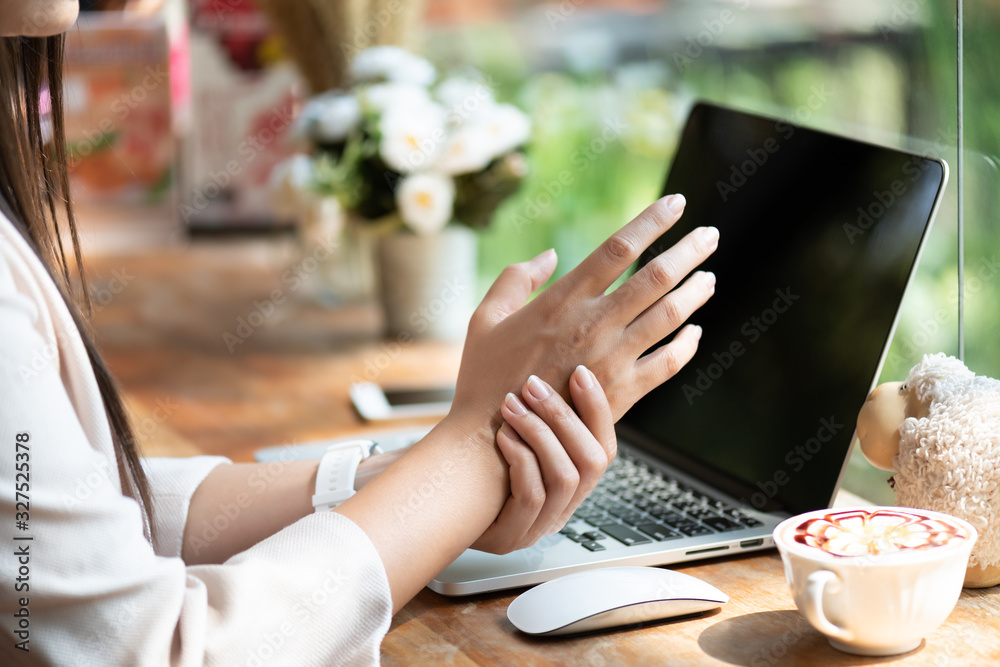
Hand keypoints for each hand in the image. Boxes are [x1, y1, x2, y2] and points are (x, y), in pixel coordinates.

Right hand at [447, 193, 715, 442]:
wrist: (492, 442)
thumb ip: (514, 280)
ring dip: (696, 292)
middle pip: (656, 277)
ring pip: (670, 316)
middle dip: (689, 251)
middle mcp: (594, 325)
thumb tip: (549, 256)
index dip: (651, 222)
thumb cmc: (482, 378)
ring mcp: (613, 360)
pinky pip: (669, 364)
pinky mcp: (623, 394)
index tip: (676, 204)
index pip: (618, 248)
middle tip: (710, 235)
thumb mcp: (483, 318)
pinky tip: (696, 333)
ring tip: (709, 278)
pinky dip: (688, 346)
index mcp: (562, 301)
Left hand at [471, 366, 614, 553]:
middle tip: (533, 385)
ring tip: (512, 406)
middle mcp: (560, 509)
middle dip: (564, 416)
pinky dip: (521, 459)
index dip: (598, 410)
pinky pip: (532, 496)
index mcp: (569, 485)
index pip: (605, 450)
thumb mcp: (512, 432)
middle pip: (592, 462)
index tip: (580, 372)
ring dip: (540, 433)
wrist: (428, 501)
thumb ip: (536, 406)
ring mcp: (537, 527)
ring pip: (564, 478)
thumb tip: (545, 361)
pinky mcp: (510, 538)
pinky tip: (502, 437)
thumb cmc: (471, 459)